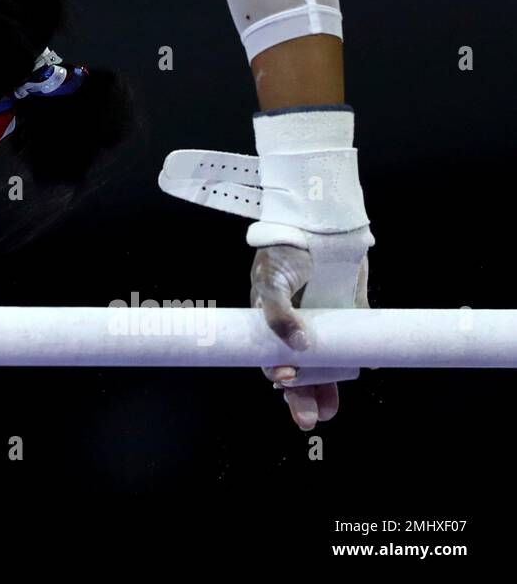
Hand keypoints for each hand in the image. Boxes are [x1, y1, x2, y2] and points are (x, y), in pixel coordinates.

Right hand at [251, 244, 370, 429]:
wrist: (318, 221)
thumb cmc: (283, 250)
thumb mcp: (271, 281)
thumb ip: (279, 314)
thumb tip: (300, 348)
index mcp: (271, 323)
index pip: (272, 359)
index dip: (279, 376)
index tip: (286, 381)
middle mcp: (299, 328)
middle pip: (300, 372)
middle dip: (301, 398)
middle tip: (309, 419)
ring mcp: (326, 323)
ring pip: (328, 366)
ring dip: (327, 388)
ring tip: (329, 410)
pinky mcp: (352, 312)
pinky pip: (359, 339)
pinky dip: (365, 355)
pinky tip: (370, 364)